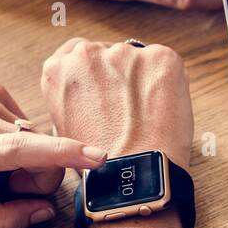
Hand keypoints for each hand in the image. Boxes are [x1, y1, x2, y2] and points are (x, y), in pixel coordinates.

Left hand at [0, 74, 104, 227]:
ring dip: (20, 158)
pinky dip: (11, 138)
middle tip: (0, 188)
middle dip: (33, 178)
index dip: (66, 155)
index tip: (97, 158)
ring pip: (35, 138)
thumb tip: (40, 213)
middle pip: (41, 152)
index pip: (26, 150)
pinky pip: (22, 121)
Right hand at [40, 39, 194, 227]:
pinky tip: (164, 111)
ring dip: (144, 80)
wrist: (134, 175)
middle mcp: (87, 55)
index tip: (105, 86)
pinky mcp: (159, 58)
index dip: (95, 73)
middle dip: (120, 76)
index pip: (77, 54)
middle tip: (129, 108)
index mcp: (58, 71)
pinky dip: (169, 84)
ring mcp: (124, 53)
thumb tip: (90, 95)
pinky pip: (166, 65)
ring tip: (148, 116)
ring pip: (139, 60)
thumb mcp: (65, 130)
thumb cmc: (100, 164)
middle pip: (109, 54)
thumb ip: (73, 100)